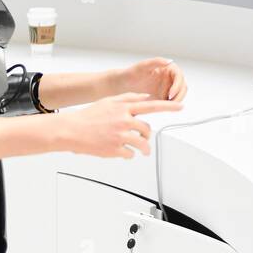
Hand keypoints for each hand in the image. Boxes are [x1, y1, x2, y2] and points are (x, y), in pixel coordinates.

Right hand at [57, 93, 181, 158]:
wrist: (71, 130)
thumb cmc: (89, 116)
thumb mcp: (109, 101)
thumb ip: (128, 98)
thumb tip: (145, 97)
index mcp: (124, 108)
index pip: (151, 106)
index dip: (168, 107)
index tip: (180, 107)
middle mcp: (124, 121)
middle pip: (147, 128)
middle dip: (146, 134)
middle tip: (141, 137)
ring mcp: (120, 136)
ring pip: (142, 144)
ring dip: (143, 149)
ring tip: (142, 150)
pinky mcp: (115, 149)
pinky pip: (130, 154)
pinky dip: (128, 155)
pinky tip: (122, 151)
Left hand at [109, 57, 188, 102]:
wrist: (122, 85)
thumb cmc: (131, 74)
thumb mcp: (142, 66)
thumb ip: (156, 61)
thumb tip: (169, 61)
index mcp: (168, 68)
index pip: (179, 76)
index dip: (177, 85)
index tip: (170, 94)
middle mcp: (170, 77)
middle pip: (182, 87)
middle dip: (179, 95)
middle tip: (170, 103)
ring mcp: (168, 87)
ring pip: (179, 95)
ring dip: (175, 101)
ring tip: (165, 106)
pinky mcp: (164, 96)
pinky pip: (171, 102)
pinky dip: (169, 105)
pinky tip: (161, 107)